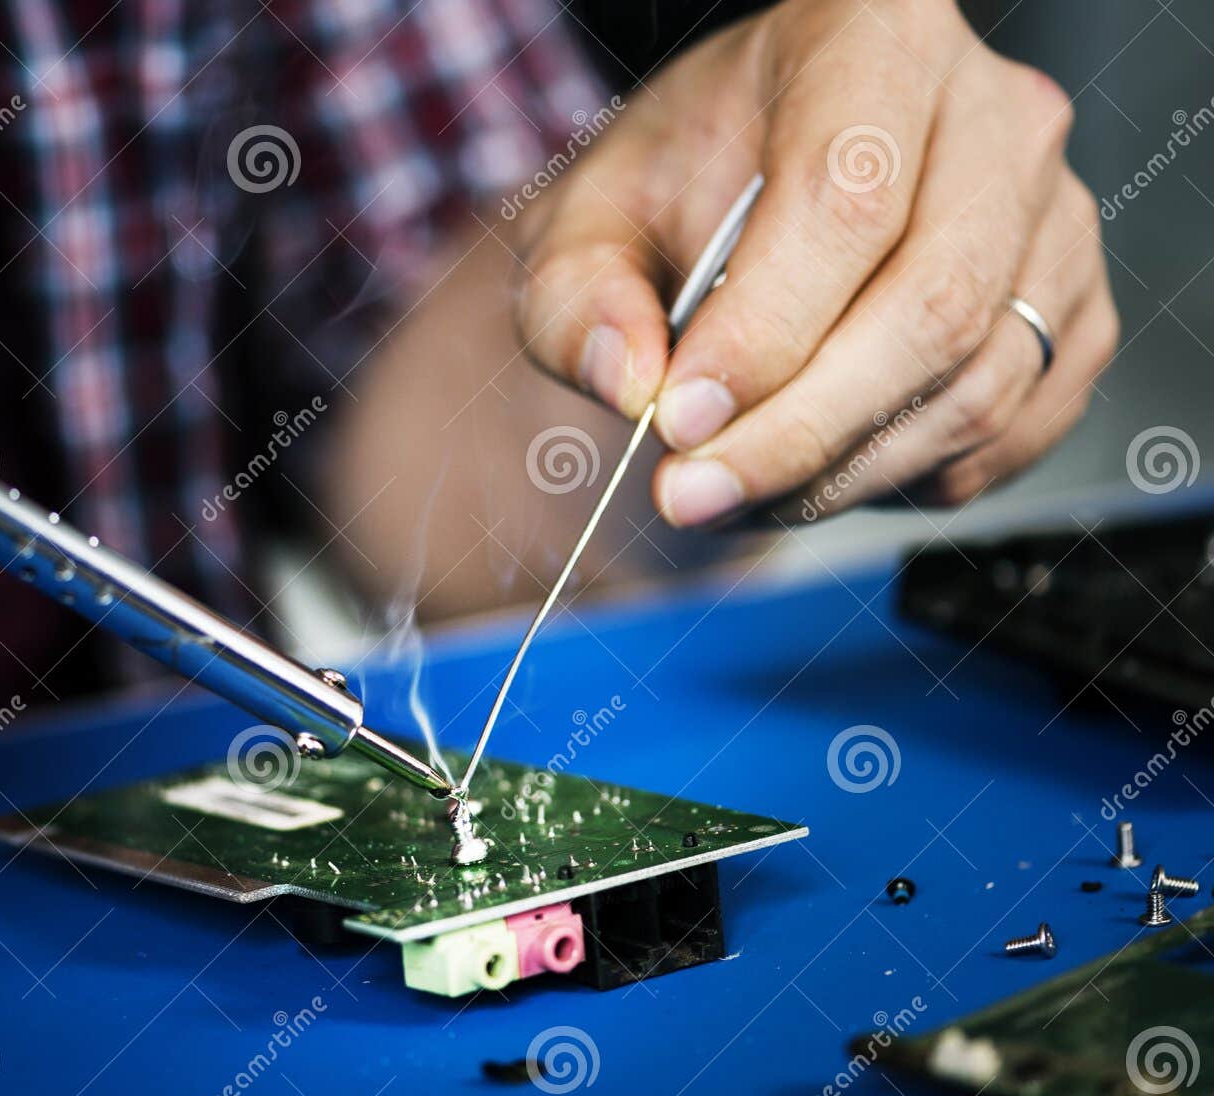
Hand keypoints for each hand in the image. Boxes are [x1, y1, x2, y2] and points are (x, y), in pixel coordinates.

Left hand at [514, 0, 1117, 525]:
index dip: (762, 333)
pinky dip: (902, 481)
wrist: (754, 189)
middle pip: (931, 306)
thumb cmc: (683, 186)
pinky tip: (818, 471)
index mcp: (877, 38)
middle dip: (799, 434)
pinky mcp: (1074, 313)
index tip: (679, 419)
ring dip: (840, 475)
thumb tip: (632, 382)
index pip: (846, 200)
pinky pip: (1007, 434)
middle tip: (693, 493)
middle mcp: (997, 118)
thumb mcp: (587, 221)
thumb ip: (577, 299)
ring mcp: (1055, 219)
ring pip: (976, 389)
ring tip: (734, 490)